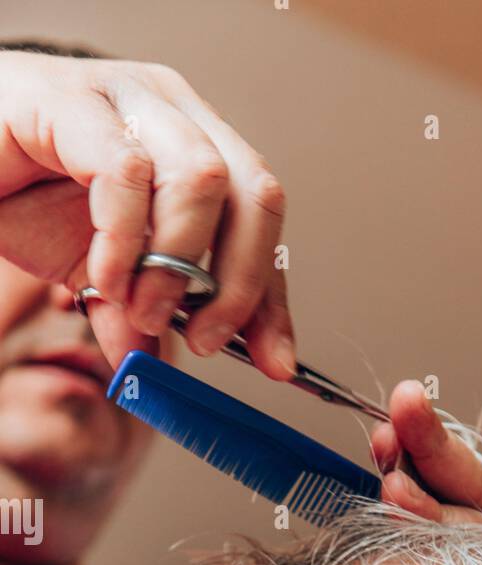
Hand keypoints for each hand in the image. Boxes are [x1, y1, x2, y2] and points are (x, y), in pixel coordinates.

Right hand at [0, 51, 293, 374]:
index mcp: (195, 145)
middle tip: (204, 339)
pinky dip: (123, 240)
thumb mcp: (99, 274)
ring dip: (177, 264)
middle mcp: (173, 113)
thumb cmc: (21, 193)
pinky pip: (126, 172)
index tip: (275, 362)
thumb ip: (139, 316)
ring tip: (138, 305)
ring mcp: (128, 99)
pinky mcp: (73, 99)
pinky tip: (102, 276)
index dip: (272, 297)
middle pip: (254, 192)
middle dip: (240, 282)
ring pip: (203, 178)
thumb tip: (165, 367)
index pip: (262, 220)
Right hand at [372, 379, 481, 564]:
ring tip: (379, 462)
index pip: (468, 476)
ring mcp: (458, 560)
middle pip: (436, 486)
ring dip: (396, 491)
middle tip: (382, 434)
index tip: (404, 420)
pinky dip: (392, 548)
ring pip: (417, 520)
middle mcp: (481, 528)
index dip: (433, 449)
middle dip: (407, 456)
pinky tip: (371, 523)